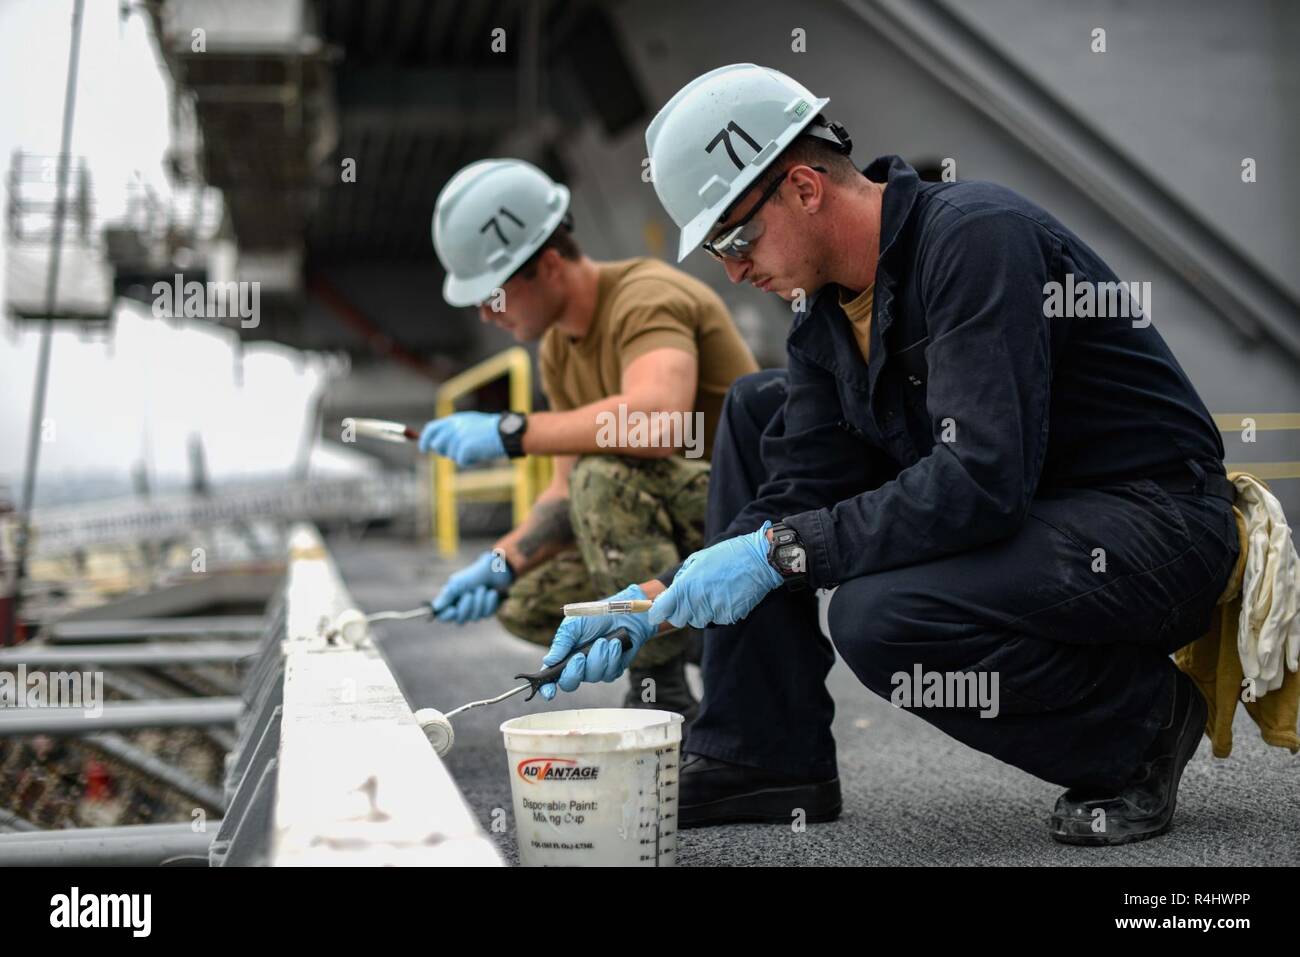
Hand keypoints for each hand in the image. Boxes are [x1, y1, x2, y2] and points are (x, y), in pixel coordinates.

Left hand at [418, 412, 504, 466]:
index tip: (423, 449)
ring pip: (450, 455)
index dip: (424, 440)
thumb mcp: (469, 424)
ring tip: (476, 450)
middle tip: (458, 452)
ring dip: (461, 456)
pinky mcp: (465, 448)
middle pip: (437, 445)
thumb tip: (437, 443)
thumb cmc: (490, 430)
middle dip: (445, 452)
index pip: (431, 429)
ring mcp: (458, 437)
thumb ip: (453, 430)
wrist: (505, 433)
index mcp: (454, 419)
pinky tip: (479, 454)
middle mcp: (454, 427)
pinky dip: (470, 461)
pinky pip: (461, 461)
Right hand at [432, 550, 513, 623]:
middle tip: (470, 593)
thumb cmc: (473, 575)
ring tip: (482, 588)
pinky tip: (491, 592)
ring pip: (474, 618)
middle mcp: (461, 608)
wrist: (495, 570)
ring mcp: (475, 611)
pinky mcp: (488, 612)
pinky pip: (487, 614)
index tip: (453, 610)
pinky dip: (489, 602)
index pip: (442, 616)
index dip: (446, 616)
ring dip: (479, 601)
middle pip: (459, 621)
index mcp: (451, 601)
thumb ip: (446, 596)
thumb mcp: (458, 583)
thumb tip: (435, 608)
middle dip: (466, 607)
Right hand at [538, 584, 656, 699]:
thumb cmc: (596, 616)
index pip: (550, 677)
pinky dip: (612, 657)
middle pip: (570, 683)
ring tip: (603, 641)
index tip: (549, 692)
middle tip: (580, 656)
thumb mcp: (574, 625)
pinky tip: (615, 644)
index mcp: (563, 655)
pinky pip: (609, 673)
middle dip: (575, 671)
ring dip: (598, 657)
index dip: (547, 688)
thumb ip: (561, 643)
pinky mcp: (612, 670)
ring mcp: (595, 670)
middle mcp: (578, 666)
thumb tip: (548, 662)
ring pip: (592, 677)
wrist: (624, 614)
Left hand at [647, 521, 782, 628]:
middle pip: (679, 620)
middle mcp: (697, 600)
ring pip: (699, 621)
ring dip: (702, 612)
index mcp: (686, 585)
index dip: (658, 613)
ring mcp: (713, 610)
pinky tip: (727, 596)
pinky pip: (717, 620)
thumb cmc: (726, 556)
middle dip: (681, 612)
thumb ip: (682, 578)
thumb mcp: (697, 559)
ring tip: (714, 593)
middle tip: (691, 600)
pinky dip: (719, 612)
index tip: (656, 613)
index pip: (662, 609)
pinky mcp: (729, 616)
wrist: (758, 560)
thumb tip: (669, 594)